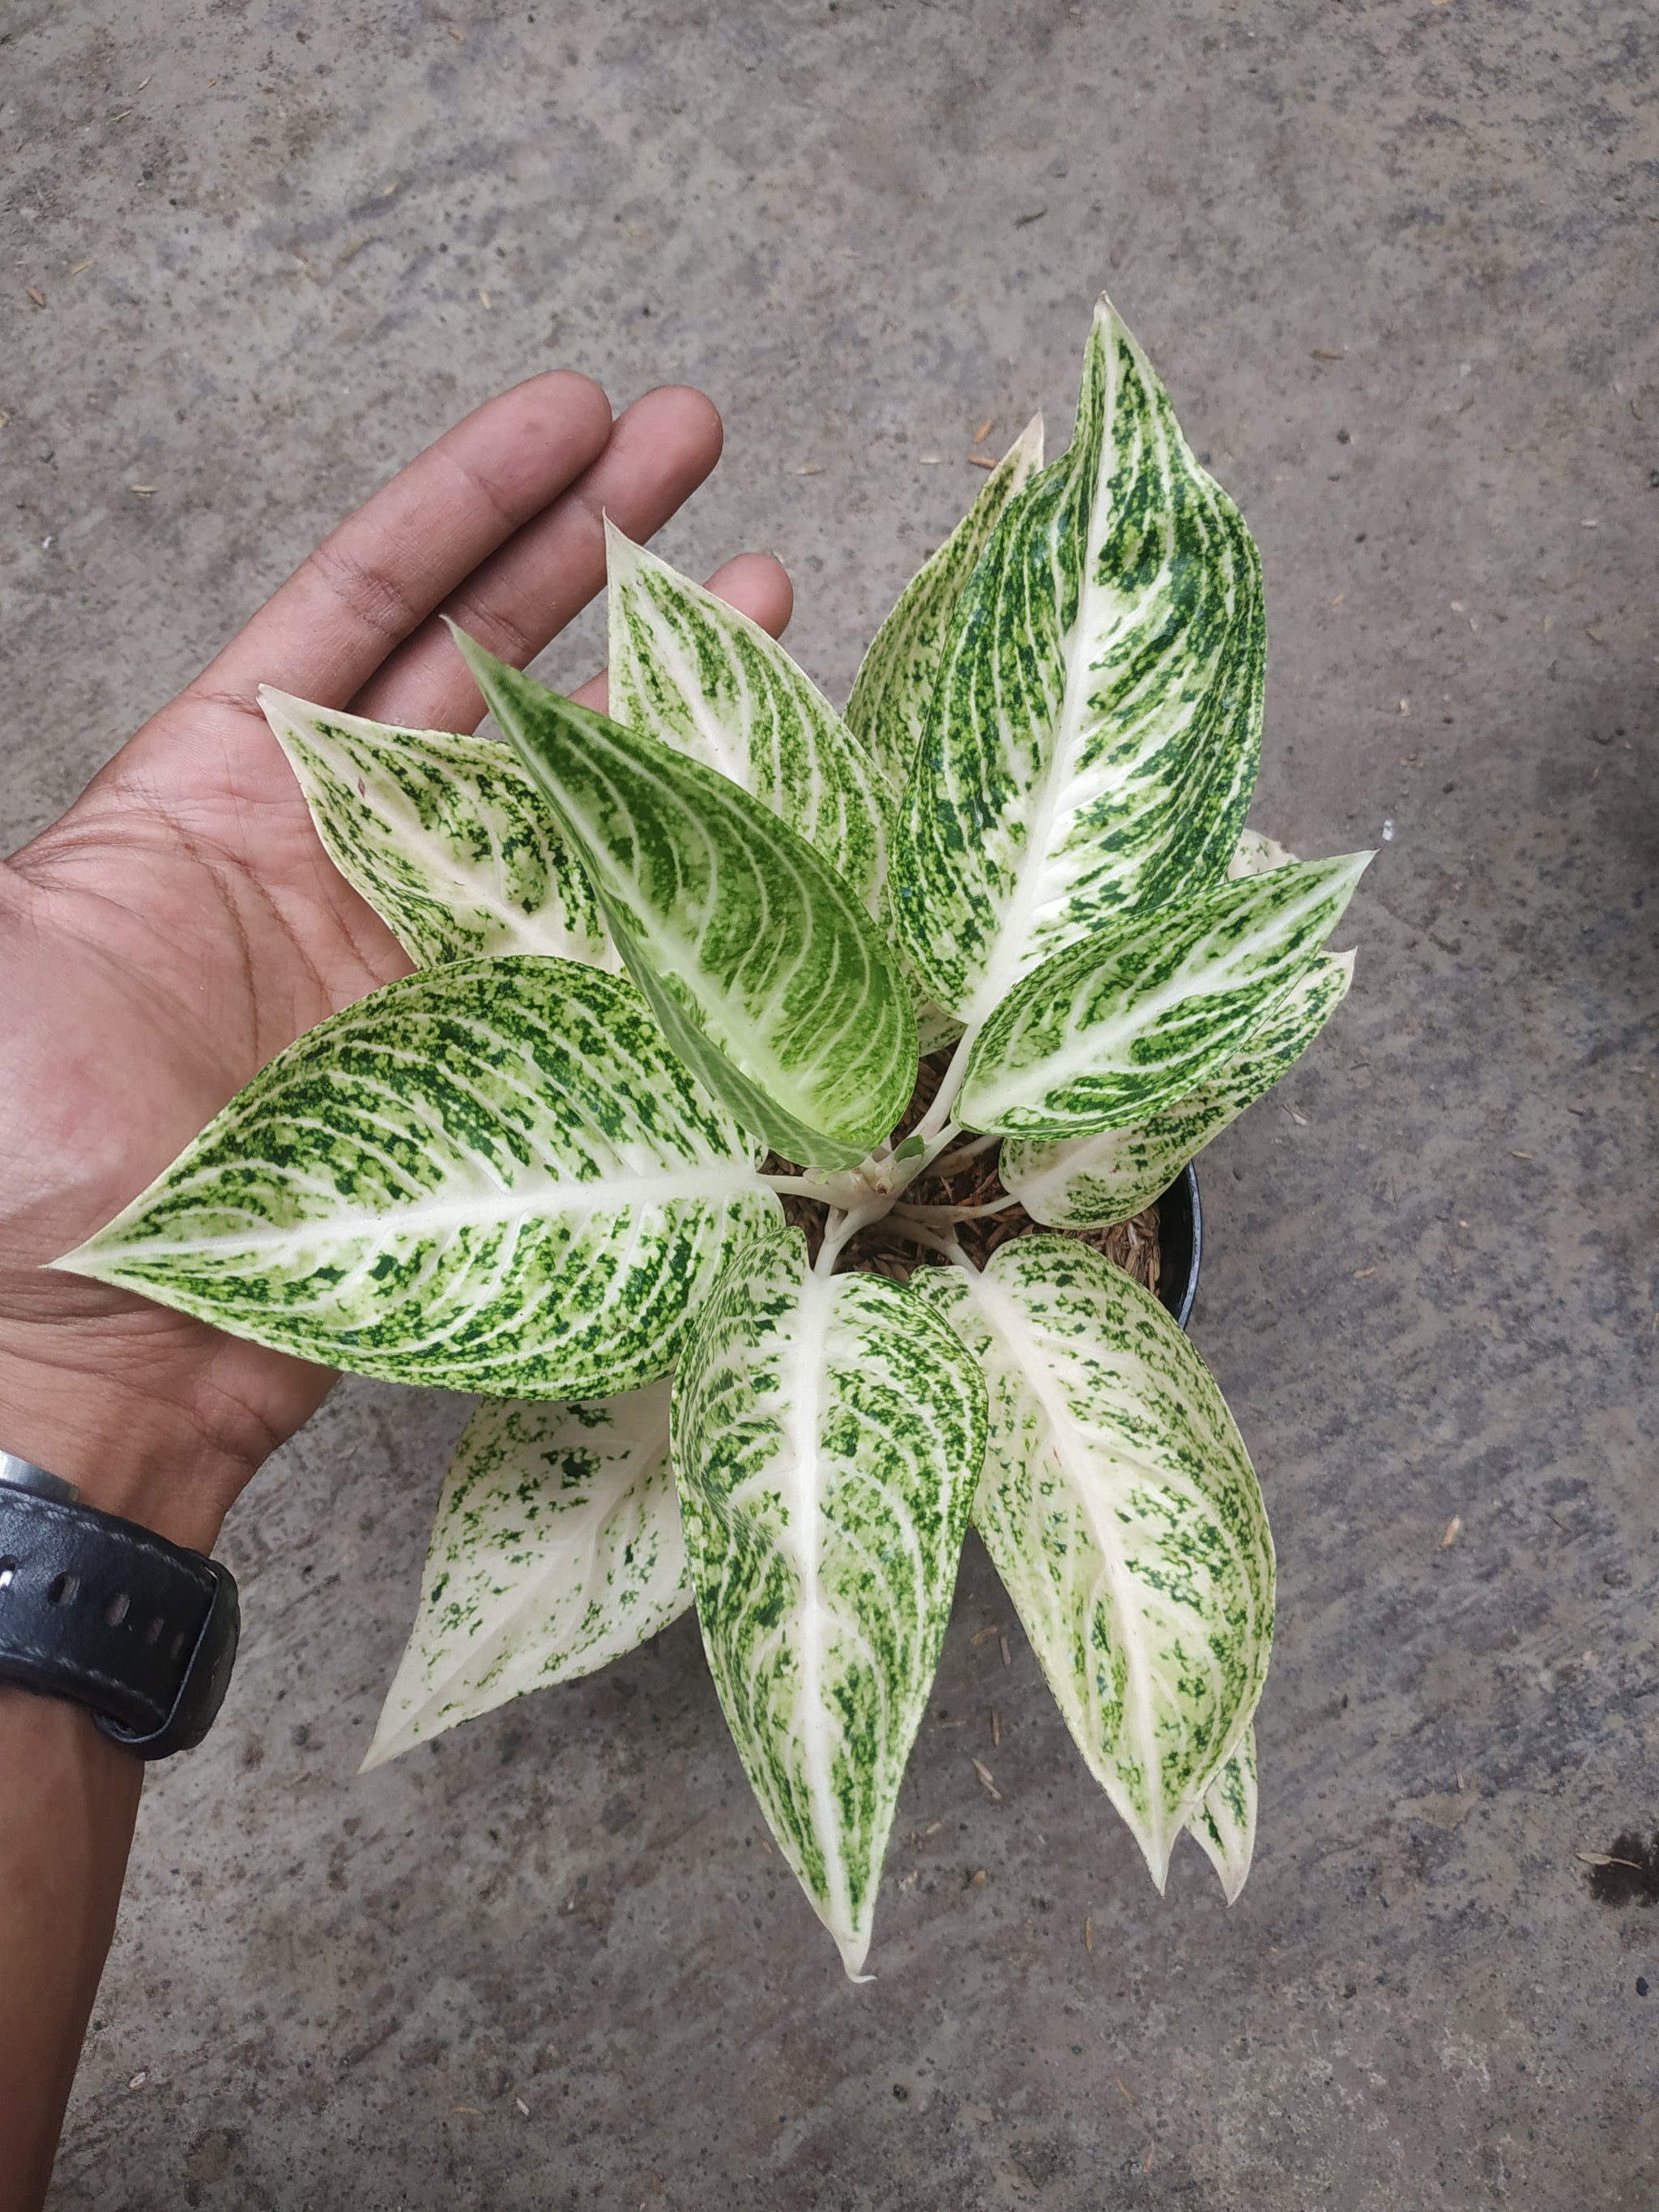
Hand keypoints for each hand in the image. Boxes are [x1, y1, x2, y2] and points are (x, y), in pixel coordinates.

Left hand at [0, 373, 791, 1551]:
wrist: (90, 1353)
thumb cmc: (16, 1152)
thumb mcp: (4, 946)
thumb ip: (51, 854)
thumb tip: (20, 763)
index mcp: (222, 789)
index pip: (371, 604)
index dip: (471, 500)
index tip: (572, 411)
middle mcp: (343, 858)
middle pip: (493, 666)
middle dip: (593, 548)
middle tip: (698, 451)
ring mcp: (430, 960)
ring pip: (574, 797)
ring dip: (665, 695)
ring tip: (764, 592)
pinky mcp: (498, 1060)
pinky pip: (608, 951)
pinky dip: (687, 884)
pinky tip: (755, 816)